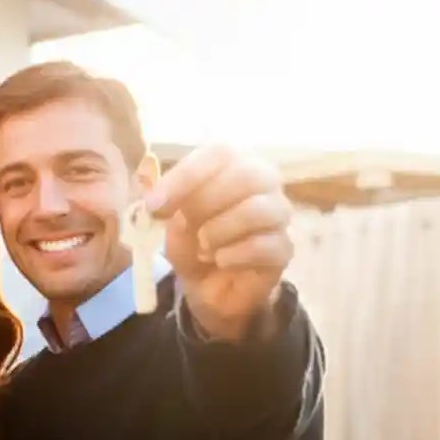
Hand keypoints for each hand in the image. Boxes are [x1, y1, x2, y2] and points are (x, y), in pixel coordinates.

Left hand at [148, 145, 292, 340]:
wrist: (210, 287)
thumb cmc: (192, 242)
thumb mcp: (168, 221)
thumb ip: (163, 202)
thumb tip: (156, 194)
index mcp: (233, 165)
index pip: (221, 152)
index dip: (186, 176)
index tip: (154, 204)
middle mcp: (263, 183)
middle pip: (247, 174)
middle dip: (206, 201)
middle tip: (185, 224)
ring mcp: (278, 215)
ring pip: (258, 210)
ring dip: (220, 230)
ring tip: (203, 247)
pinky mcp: (284, 249)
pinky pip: (266, 245)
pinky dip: (234, 255)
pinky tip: (220, 261)